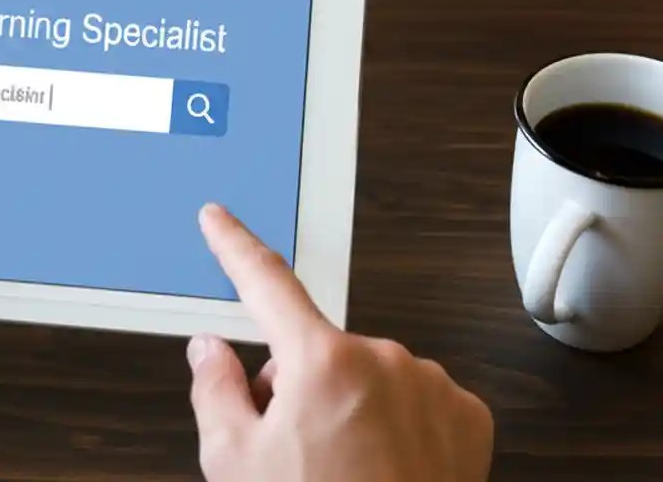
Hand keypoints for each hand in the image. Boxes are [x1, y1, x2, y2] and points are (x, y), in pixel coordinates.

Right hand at [188, 204, 493, 481]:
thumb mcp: (234, 462)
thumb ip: (215, 390)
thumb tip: (210, 351)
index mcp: (321, 362)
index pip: (265, 282)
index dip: (234, 245)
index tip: (220, 219)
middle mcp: (382, 360)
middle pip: (315, 348)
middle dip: (294, 382)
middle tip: (289, 444)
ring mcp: (430, 385)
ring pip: (365, 374)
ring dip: (347, 404)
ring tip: (343, 467)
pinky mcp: (466, 414)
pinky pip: (413, 397)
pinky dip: (394, 422)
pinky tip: (383, 465)